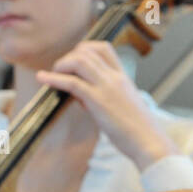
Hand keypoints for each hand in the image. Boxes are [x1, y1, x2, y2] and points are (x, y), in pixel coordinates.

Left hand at [36, 39, 177, 168]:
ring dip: (61, 65)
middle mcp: (115, 78)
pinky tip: (43, 78)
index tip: (74, 62)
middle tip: (60, 72)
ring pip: (79, 61)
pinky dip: (54, 78)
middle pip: (88, 50)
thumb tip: (80, 96)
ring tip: (52, 75)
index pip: (104, 49)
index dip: (85, 49)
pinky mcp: (98, 101)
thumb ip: (103, 97)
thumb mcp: (124, 107)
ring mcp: (107, 87)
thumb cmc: (139, 131)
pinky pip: (72, 82)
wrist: (150, 142)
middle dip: (69, 57)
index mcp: (123, 78)